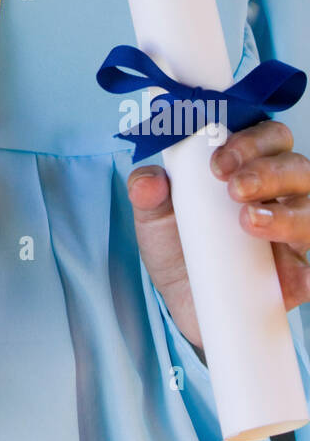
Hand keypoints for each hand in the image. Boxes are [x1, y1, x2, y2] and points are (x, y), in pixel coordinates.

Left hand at [128, 121, 309, 348]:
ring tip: (249, 221)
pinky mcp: (296, 278)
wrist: (183, 301)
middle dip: (268, 172)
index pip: (268, 139)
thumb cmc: (176, 246)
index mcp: (249, 169)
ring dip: (285, 214)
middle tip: (235, 189)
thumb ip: (146, 192)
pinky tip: (291, 274)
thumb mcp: (154, 216)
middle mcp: (278, 196)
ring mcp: (291, 236)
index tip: (219, 163)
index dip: (250, 142)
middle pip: (296, 168)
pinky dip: (306, 272)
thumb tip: (149, 181)